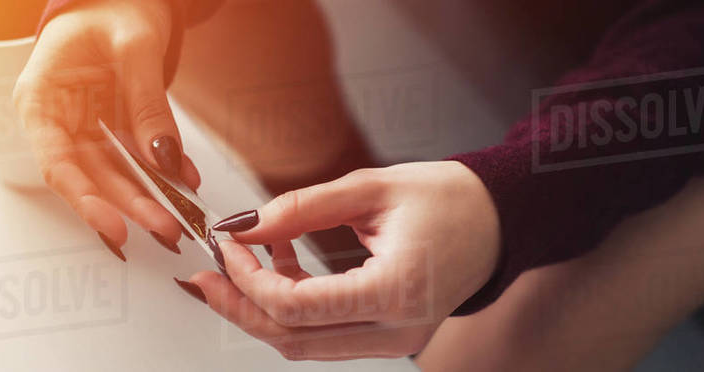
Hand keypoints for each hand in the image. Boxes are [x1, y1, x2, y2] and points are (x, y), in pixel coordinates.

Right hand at [12, 0, 199, 254]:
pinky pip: (136, 158)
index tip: (114, 227)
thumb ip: (147, 104)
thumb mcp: (133, 46)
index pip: (56, 162)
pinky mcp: (110, 129)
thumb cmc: (110, 9)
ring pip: (115, 174)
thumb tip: (164, 159)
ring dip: (148, 197)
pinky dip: (162, 171)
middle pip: (91, 176)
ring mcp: (84, 127)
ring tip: (180, 217)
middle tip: (166, 228)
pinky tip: (185, 180)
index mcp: (41, 98)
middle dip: (130, 206)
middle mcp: (58, 120)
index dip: (85, 200)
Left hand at [184, 161, 500, 359]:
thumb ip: (301, 209)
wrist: (498, 221)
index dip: (249, 278)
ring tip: (235, 267)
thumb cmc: (449, 200)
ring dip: (261, 311)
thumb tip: (245, 226)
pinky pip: (325, 337)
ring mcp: (395, 342)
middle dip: (240, 306)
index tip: (228, 243)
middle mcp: (396, 330)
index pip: (297, 306)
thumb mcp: (371, 189)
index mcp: (396, 291)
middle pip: (292, 340)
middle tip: (205, 275)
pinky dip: (291, 309)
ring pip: (304, 346)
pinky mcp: (389, 338)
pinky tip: (278, 266)